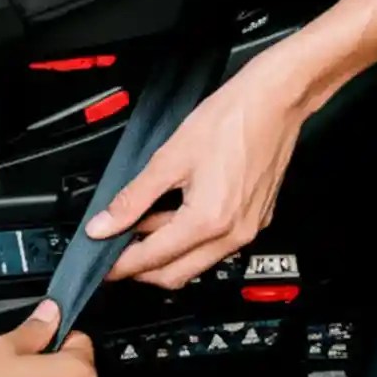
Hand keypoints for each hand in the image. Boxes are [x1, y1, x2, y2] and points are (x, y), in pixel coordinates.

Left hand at [84, 54, 311, 288]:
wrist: (274, 102)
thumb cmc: (231, 120)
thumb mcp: (169, 158)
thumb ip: (133, 198)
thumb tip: (103, 225)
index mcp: (208, 221)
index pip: (153, 259)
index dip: (121, 265)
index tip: (102, 265)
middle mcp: (232, 235)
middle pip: (175, 274)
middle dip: (141, 269)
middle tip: (115, 253)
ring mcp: (247, 231)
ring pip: (196, 263)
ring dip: (165, 253)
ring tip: (141, 226)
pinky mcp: (255, 221)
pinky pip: (215, 246)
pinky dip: (188, 240)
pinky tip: (172, 217)